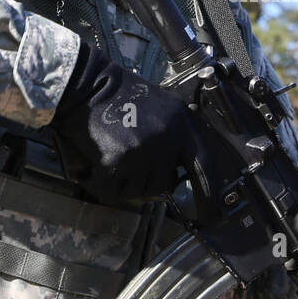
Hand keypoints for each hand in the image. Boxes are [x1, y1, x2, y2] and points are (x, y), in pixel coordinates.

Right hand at [51, 41, 208, 203]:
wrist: (87, 85)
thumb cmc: (121, 95)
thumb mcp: (163, 107)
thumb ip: (176, 136)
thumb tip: (179, 170)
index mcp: (183, 122)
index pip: (205, 165)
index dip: (208, 194)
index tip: (209, 214)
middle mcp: (168, 137)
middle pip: (166, 183)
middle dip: (148, 182)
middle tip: (130, 169)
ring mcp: (144, 150)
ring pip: (139, 190)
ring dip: (123, 183)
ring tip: (109, 159)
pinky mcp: (119, 159)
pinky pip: (112, 189)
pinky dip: (98, 183)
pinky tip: (92, 168)